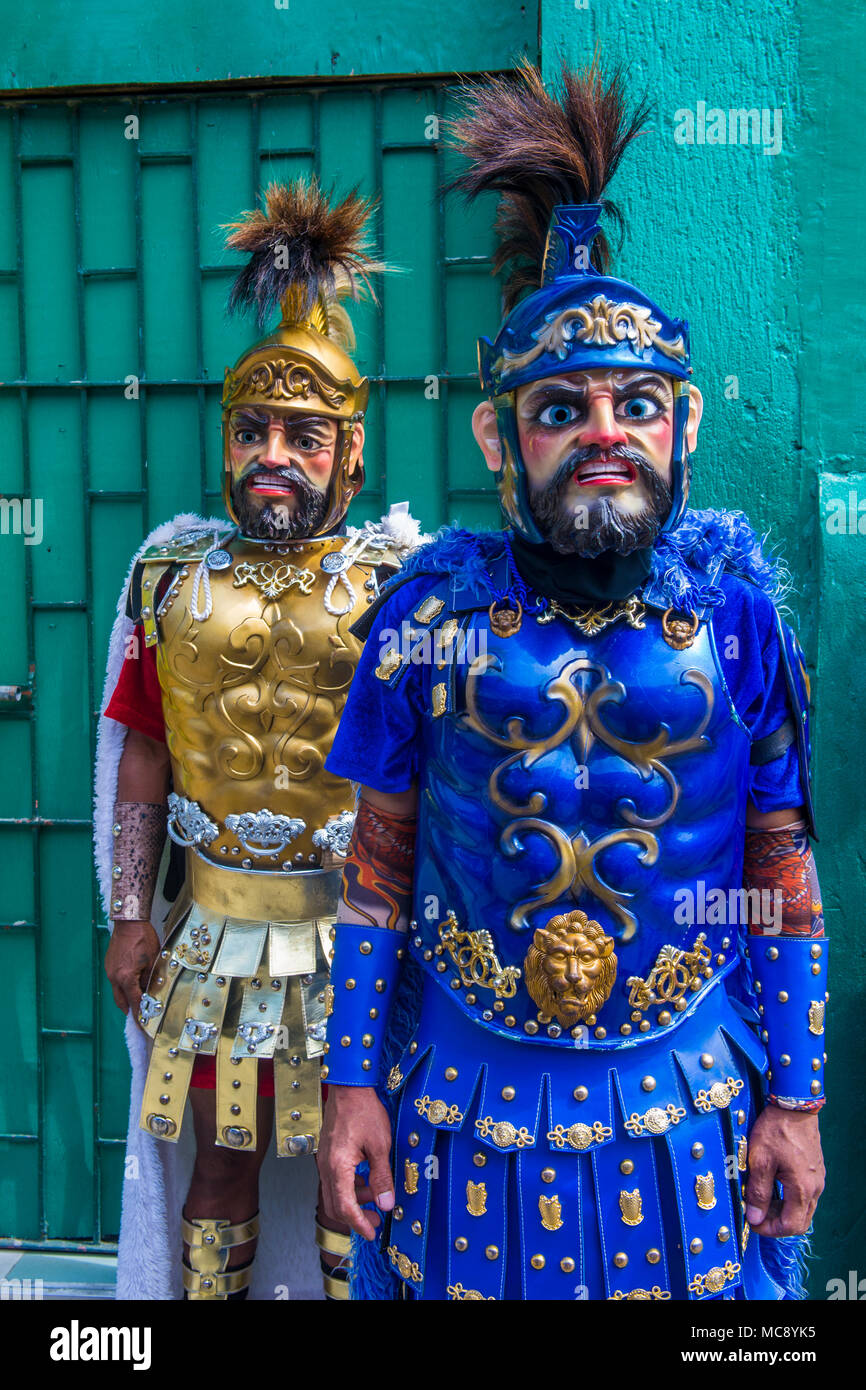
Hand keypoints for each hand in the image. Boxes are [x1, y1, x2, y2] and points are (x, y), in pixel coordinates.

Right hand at [103, 919, 159, 1026]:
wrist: (128, 922)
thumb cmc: (143, 938)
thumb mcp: (153, 960)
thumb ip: (150, 979)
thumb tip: (150, 992)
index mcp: (126, 978)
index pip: (134, 1003)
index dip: (139, 1016)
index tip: (143, 1025)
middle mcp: (114, 977)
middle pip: (121, 1002)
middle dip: (130, 1010)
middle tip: (140, 1016)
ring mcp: (110, 971)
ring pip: (117, 992)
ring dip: (127, 998)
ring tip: (139, 999)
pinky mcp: (109, 966)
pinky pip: (115, 982)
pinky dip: (123, 987)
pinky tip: (132, 984)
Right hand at [317, 1086, 394, 1240]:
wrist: (348, 1088)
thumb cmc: (363, 1111)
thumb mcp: (380, 1145)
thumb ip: (382, 1177)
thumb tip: (386, 1204)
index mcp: (338, 1166)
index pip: (344, 1206)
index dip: (359, 1224)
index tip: (372, 1233)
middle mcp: (326, 1167)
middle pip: (335, 1205)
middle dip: (356, 1217)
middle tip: (375, 1221)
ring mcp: (324, 1161)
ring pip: (335, 1193)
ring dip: (354, 1200)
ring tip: (376, 1195)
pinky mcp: (328, 1155)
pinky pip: (335, 1180)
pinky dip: (350, 1187)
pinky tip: (366, 1180)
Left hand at [744, 1105, 824, 1236]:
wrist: (794, 1105)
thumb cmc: (776, 1130)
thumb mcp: (760, 1160)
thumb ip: (758, 1192)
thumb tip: (755, 1218)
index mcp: (802, 1189)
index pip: (791, 1225)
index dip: (770, 1229)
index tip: (751, 1222)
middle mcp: (815, 1188)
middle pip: (799, 1221)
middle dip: (776, 1223)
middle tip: (755, 1213)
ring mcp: (817, 1179)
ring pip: (803, 1208)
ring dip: (782, 1211)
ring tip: (760, 1200)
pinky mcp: (815, 1171)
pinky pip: (805, 1195)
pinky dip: (789, 1199)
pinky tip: (772, 1187)